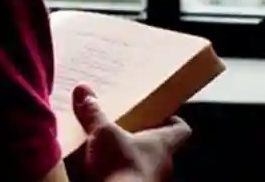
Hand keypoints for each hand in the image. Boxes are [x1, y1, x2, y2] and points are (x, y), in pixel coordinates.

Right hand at [72, 84, 190, 181]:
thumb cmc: (123, 168)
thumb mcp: (103, 134)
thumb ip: (93, 113)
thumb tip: (84, 91)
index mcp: (162, 144)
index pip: (180, 129)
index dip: (173, 120)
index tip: (162, 114)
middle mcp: (163, 165)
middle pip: (161, 148)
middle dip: (144, 139)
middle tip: (126, 129)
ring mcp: (152, 181)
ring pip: (146, 166)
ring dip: (132, 159)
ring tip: (110, 151)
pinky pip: (132, 180)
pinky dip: (121, 176)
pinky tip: (103, 173)